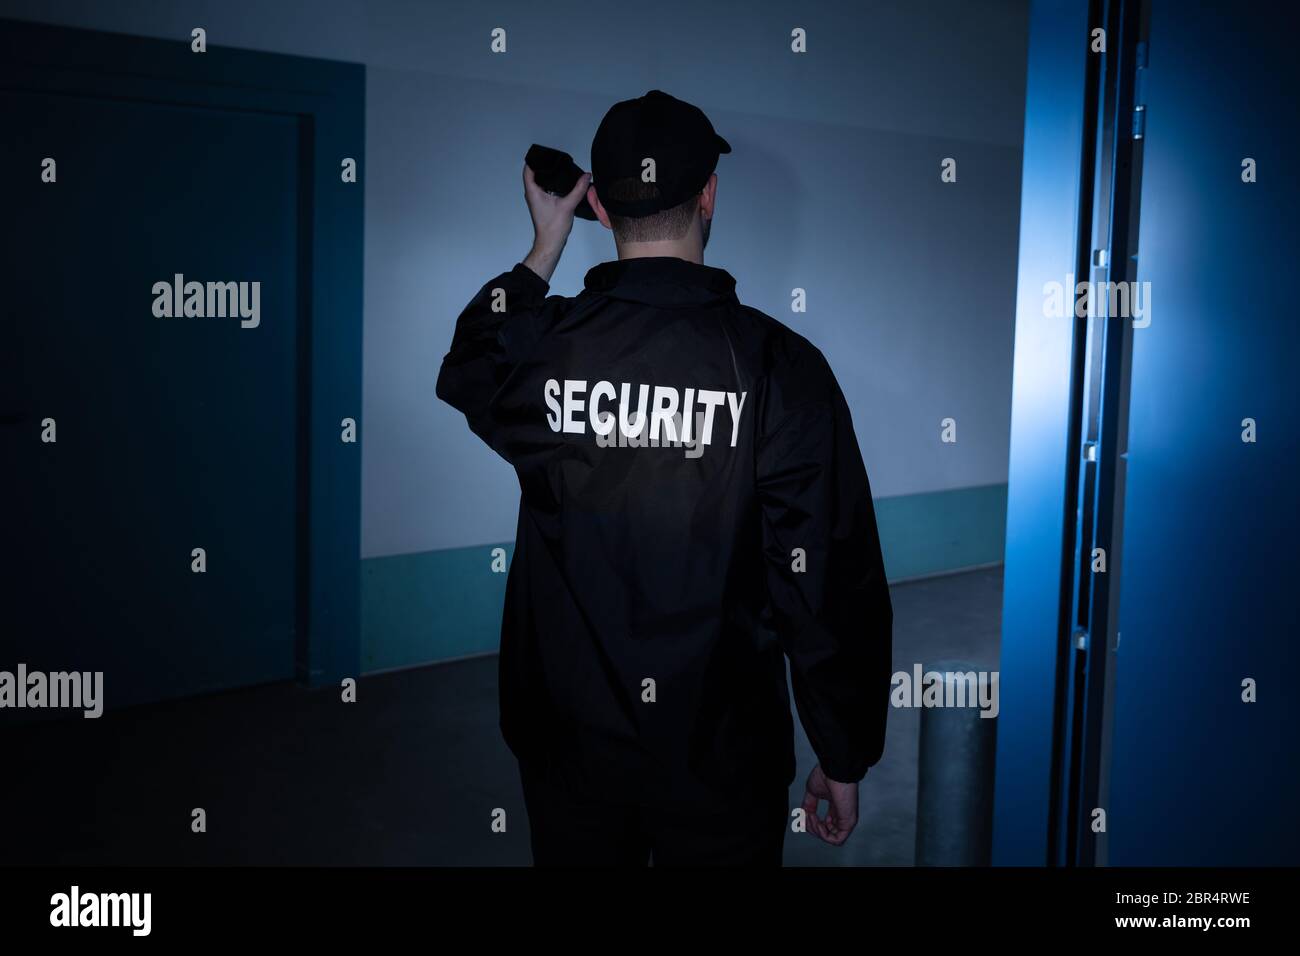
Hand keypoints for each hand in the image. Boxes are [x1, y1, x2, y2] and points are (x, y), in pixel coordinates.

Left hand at [521, 163, 589, 282]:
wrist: (551, 243)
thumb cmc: (553, 227)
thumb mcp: (568, 205)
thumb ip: (578, 189)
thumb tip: (586, 176)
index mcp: (533, 192)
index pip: (528, 170)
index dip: (535, 160)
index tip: (544, 154)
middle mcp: (532, 195)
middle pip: (534, 174)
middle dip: (545, 166)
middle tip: (556, 160)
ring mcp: (537, 200)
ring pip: (540, 183)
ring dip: (549, 176)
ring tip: (561, 169)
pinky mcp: (543, 205)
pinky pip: (545, 190)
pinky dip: (552, 185)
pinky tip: (563, 184)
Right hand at [801, 765, 858, 845]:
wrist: (832, 770)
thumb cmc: (825, 775)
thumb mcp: (812, 792)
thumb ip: (808, 806)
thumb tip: (803, 818)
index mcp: (836, 807)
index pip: (827, 824)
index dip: (813, 823)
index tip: (806, 814)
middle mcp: (843, 814)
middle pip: (828, 832)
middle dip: (813, 828)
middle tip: (808, 817)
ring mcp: (847, 819)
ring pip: (832, 838)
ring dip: (817, 831)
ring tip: (812, 818)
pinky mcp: (849, 822)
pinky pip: (837, 839)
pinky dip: (824, 835)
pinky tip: (818, 823)